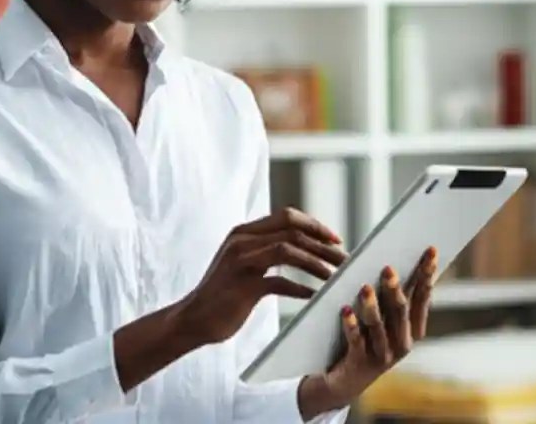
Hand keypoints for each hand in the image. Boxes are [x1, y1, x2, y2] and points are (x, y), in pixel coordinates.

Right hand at [175, 207, 347, 346]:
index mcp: (243, 232)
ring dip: (316, 263)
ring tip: (334, 276)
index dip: (314, 225)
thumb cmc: (223, 294)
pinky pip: (279, 282)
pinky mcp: (242, 287)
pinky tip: (313, 296)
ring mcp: (240, 262)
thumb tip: (306, 250)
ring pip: (288, 250)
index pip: (287, 216)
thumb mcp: (243, 263)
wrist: (191, 319)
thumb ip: (266, 252)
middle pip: (292, 231)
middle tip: (344, 259)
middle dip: (323, 244)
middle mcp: (241, 241)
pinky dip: (300, 288)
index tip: (335, 239)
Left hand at [299, 246, 438, 415]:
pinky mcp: (361, 364)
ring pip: (379, 327)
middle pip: (401, 311)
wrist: (344, 381)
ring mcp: (384, 356)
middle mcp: (403, 343)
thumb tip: (391, 261)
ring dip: (372, 307)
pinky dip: (351, 325)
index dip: (427, 273)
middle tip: (387, 268)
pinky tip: (345, 311)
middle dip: (395, 289)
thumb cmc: (366, 339)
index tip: (430, 250)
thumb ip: (390, 296)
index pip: (422, 296)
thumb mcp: (383, 319)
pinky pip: (357, 342)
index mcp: (414, 328)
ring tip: (365, 288)